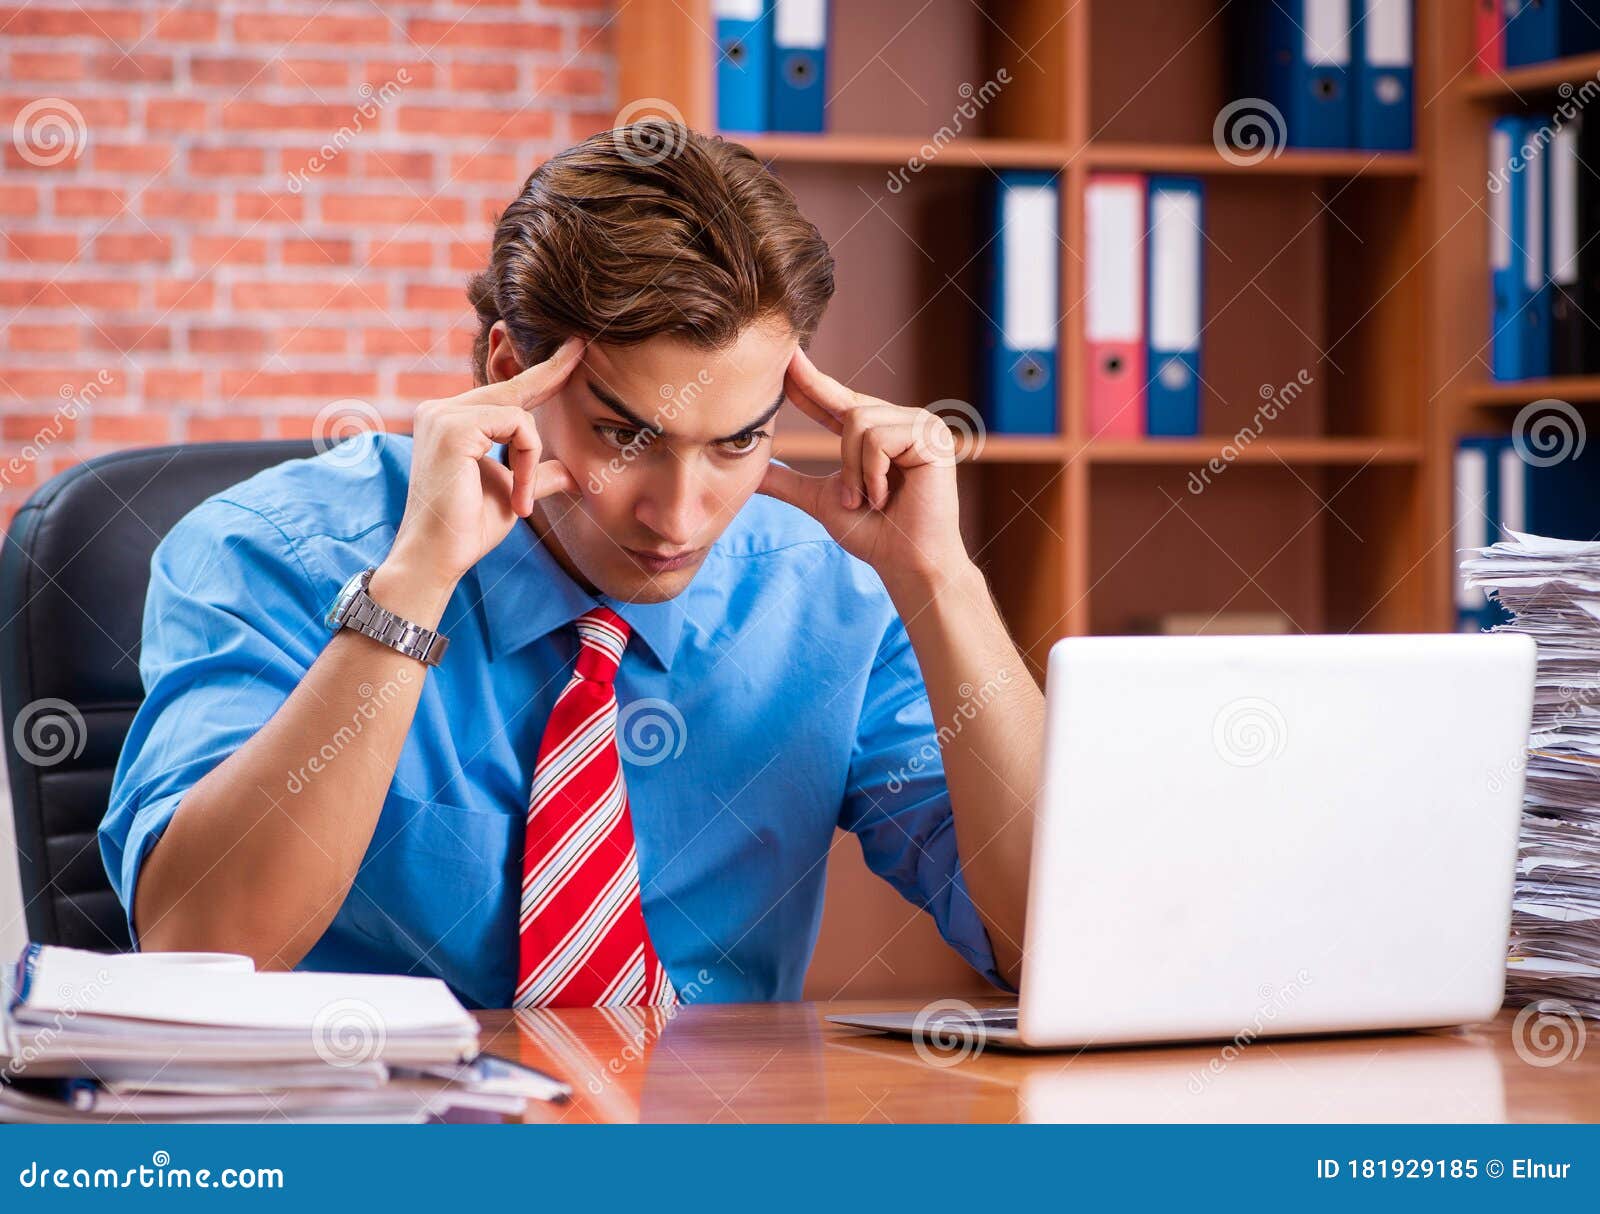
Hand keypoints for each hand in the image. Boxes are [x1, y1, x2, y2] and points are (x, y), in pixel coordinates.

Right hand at [386, 336, 583, 596]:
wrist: (438, 556)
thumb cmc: (468, 528)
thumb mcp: (511, 492)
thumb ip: (536, 473)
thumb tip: (571, 471)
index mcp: (450, 420)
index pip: (504, 392)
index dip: (540, 373)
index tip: (572, 351)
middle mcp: (440, 409)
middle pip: (512, 387)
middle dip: (551, 373)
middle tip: (580, 346)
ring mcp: (443, 415)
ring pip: (518, 412)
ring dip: (530, 459)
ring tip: (521, 501)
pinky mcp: (453, 427)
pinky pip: (516, 426)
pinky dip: (526, 462)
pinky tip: (516, 497)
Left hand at [758, 348, 968, 587]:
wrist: (906, 563)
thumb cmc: (872, 534)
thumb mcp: (821, 500)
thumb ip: (787, 481)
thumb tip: (750, 474)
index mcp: (878, 430)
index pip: (837, 399)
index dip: (810, 381)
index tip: (784, 357)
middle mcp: (902, 419)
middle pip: (848, 410)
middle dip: (844, 462)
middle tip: (859, 500)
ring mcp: (921, 425)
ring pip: (860, 423)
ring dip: (857, 473)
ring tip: (874, 499)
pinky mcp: (933, 436)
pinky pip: (878, 440)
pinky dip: (874, 475)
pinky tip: (890, 496)